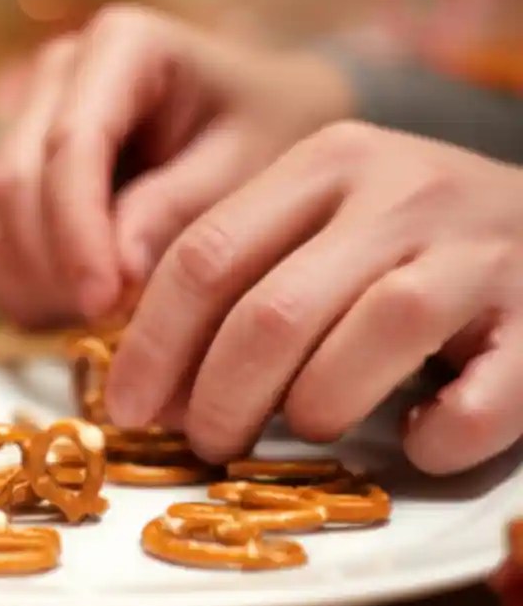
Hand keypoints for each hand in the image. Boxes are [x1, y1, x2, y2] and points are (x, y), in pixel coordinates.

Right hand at [0, 5, 350, 326]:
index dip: (76, 230)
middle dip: (54, 268)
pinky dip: (19, 290)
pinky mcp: (10, 180)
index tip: (103, 303)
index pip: (70, 143)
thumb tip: (117, 270)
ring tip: (102, 321)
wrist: (266, 126)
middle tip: (112, 327)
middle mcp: (57, 77)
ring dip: (32, 286)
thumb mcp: (251, 166)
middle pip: (12, 185)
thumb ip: (182, 209)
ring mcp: (23, 126)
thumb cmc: (270, 134)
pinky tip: (75, 310)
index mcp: (121, 45)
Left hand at [107, 122, 522, 474]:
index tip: (126, 408)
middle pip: (273, 312)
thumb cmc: (406, 245)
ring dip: (317, 411)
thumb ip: (239, 278)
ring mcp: (480, 249)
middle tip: (207, 442)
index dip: (152, 344)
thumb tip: (148, 383)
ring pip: (370, 340)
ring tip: (307, 428)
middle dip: (220, 397)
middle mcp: (401, 192)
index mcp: (326, 163)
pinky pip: (479, 399)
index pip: (206, 256)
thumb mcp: (319, 227)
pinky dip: (437, 436)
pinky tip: (417, 437)